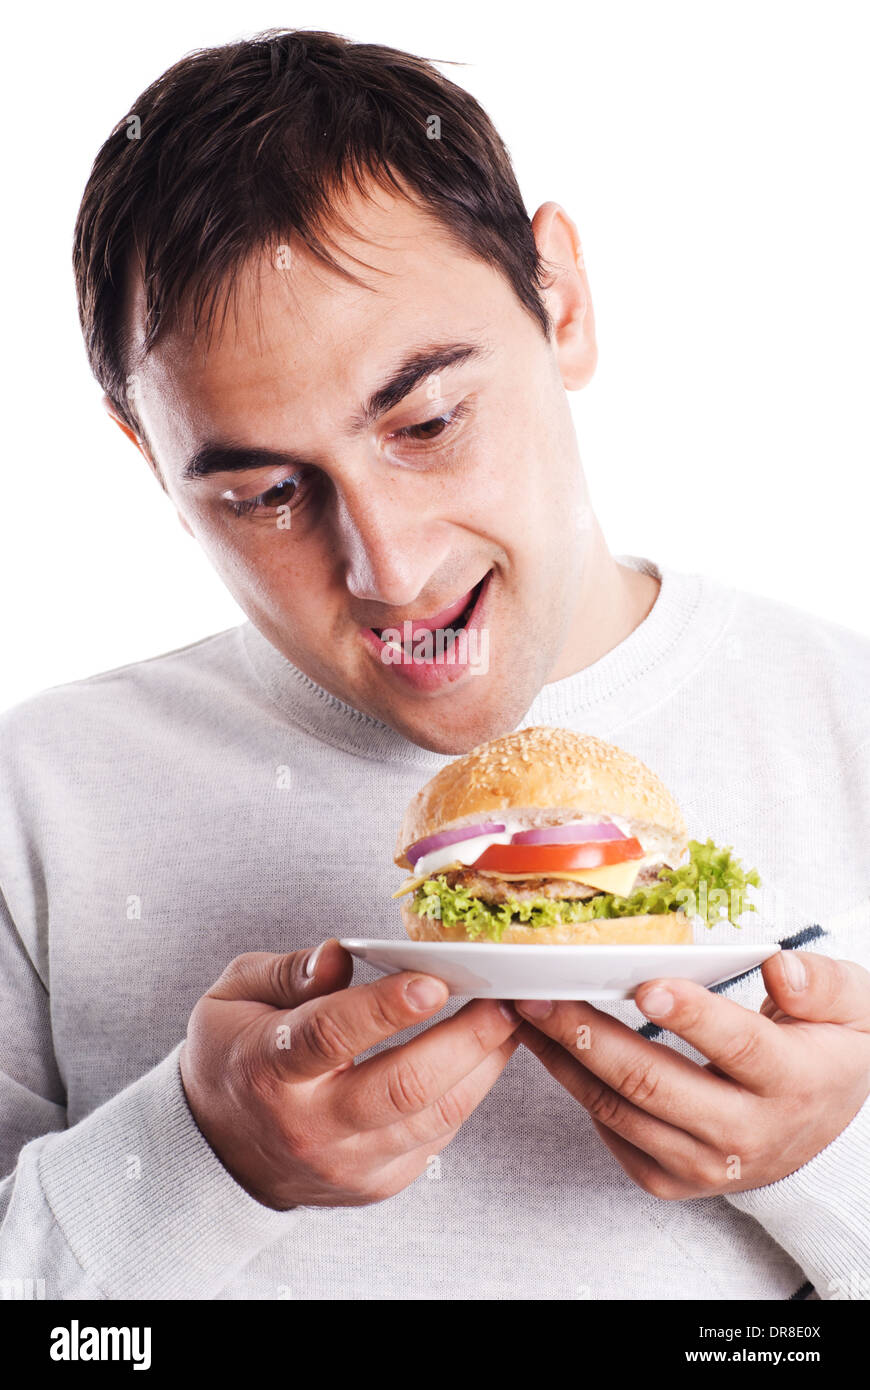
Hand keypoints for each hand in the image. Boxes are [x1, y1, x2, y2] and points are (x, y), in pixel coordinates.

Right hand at [180, 939, 519, 1209]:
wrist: (221, 1150)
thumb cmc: (236, 1055)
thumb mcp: (236, 995)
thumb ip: (291, 971)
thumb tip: (341, 955)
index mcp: (268, 1067)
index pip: (330, 1035)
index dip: (384, 1008)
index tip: (433, 981)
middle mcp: (309, 1125)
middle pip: (402, 1086)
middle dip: (464, 1039)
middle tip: (501, 998)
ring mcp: (346, 1163)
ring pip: (433, 1117)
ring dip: (481, 1066)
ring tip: (506, 1021)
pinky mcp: (376, 1184)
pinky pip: (435, 1139)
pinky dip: (465, 1095)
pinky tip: (480, 1058)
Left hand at [513, 950, 869, 1197]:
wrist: (829, 1121)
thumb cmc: (829, 1049)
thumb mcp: (854, 1007)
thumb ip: (822, 984)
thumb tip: (781, 968)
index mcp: (793, 1080)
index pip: (738, 1046)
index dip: (690, 1014)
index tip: (646, 982)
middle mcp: (747, 1131)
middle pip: (654, 1082)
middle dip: (587, 1034)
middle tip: (542, 992)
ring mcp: (707, 1164)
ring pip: (620, 1111)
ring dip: (565, 1060)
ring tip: (528, 1014)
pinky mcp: (676, 1180)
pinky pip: (615, 1140)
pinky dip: (579, 1095)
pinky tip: (554, 1053)